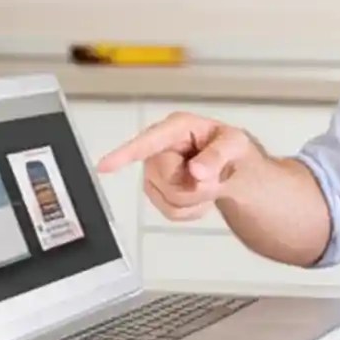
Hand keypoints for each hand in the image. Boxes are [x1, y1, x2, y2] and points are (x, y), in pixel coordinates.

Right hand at [97, 112, 259, 221]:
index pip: (148, 142)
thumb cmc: (232, 150)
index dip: (125, 154)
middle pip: (166, 179)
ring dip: (196, 199)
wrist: (234, 170)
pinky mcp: (156, 191)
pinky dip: (192, 210)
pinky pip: (171, 212)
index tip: (104, 166)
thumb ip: (217, 156)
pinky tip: (201, 196)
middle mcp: (160, 147)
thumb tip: (195, 171)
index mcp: (178, 127)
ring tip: (209, 183)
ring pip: (169, 199)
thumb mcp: (236, 146)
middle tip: (214, 176)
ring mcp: (155, 171)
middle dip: (195, 185)